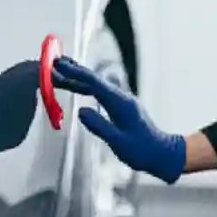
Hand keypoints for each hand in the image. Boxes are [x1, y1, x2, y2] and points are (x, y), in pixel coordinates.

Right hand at [51, 56, 185, 183]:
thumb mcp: (119, 142)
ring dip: (78, 79)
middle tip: (54, 63)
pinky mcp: (120, 106)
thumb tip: (81, 111)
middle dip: (74, 71)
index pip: (94, 83)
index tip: (58, 67)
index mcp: (121, 103)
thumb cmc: (142, 150)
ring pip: (96, 85)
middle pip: (94, 80)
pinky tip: (77, 87)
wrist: (162, 153)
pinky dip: (86, 87)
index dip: (75, 74)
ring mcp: (122, 101)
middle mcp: (121, 98)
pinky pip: (99, 92)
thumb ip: (99, 126)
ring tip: (59, 73)